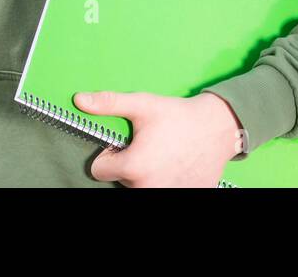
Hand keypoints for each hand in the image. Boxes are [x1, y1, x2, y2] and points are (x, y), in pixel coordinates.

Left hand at [77, 90, 243, 186]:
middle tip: (148, 147)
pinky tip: (175, 165)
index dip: (109, 155)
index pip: (99, 170)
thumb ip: (108, 103)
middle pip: (121, 181)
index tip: (124, 145)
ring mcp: (166, 195)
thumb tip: (79, 101)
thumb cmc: (178, 116)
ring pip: (140, 188)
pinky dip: (166, 180)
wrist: (218, 128)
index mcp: (133, 167)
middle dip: (129, 166)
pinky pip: (163, 190)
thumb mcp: (142, 104)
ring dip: (146, 175)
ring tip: (162, 155)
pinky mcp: (184, 197)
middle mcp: (147, 188)